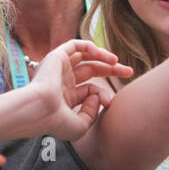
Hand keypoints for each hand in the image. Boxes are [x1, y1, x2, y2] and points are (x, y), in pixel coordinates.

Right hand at [15, 39, 132, 140]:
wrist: (40, 111)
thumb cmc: (57, 121)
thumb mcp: (81, 125)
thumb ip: (92, 113)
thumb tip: (97, 96)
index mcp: (65, 97)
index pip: (90, 90)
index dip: (102, 94)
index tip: (107, 102)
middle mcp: (62, 81)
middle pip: (91, 69)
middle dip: (111, 70)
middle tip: (129, 71)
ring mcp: (59, 68)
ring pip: (84, 55)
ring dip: (102, 56)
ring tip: (116, 61)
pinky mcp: (56, 57)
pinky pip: (74, 45)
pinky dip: (89, 46)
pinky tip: (103, 55)